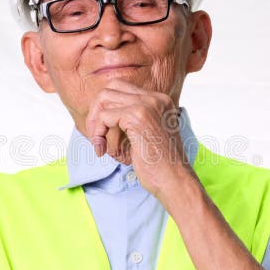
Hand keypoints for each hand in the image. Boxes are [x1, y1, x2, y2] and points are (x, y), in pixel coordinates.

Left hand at [84, 79, 195, 198]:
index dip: (105, 108)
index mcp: (159, 100)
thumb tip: (103, 112)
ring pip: (104, 100)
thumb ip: (132, 119)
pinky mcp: (137, 117)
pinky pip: (104, 116)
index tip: (102, 132)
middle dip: (95, 112)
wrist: (174, 181)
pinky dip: (97, 133)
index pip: (121, 88)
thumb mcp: (147, 134)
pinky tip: (102, 150)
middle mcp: (155, 98)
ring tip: (99, 144)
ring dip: (95, 123)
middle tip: (96, 136)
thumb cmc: (160, 165)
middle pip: (110, 89)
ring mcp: (147, 105)